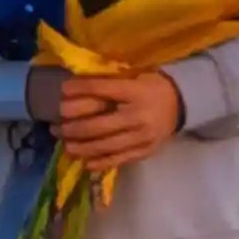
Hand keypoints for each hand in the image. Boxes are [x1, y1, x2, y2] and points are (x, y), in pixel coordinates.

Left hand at [55, 72, 182, 171]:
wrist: (181, 104)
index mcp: (135, 92)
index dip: (80, 89)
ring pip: (106, 146)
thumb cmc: (149, 87)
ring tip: (65, 144)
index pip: (102, 90)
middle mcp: (139, 116)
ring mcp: (143, 137)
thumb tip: (73, 87)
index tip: (62, 89)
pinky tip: (84, 161)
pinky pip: (119, 159)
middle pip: (99, 125)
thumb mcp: (132, 77)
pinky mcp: (145, 151)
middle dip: (74, 127)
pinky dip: (99, 162)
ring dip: (81, 147)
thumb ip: (108, 82)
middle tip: (56, 126)